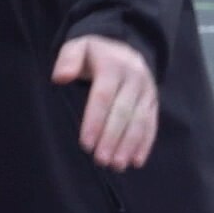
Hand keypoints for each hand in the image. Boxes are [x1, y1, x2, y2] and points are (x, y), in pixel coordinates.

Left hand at [53, 35, 159, 170]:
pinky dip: (145, 144)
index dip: (95, 121)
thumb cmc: (93, 55)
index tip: (86, 143)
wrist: (123, 48)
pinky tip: (136, 161)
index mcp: (113, 65)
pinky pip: (152, 123)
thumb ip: (68, 59)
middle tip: (100, 160)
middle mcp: (134, 77)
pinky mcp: (154, 101)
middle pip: (123, 112)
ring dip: (129, 145)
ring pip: (139, 120)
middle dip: (112, 138)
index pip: (103, 96)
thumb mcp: (78, 47)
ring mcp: (147, 90)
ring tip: (116, 165)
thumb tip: (60, 77)